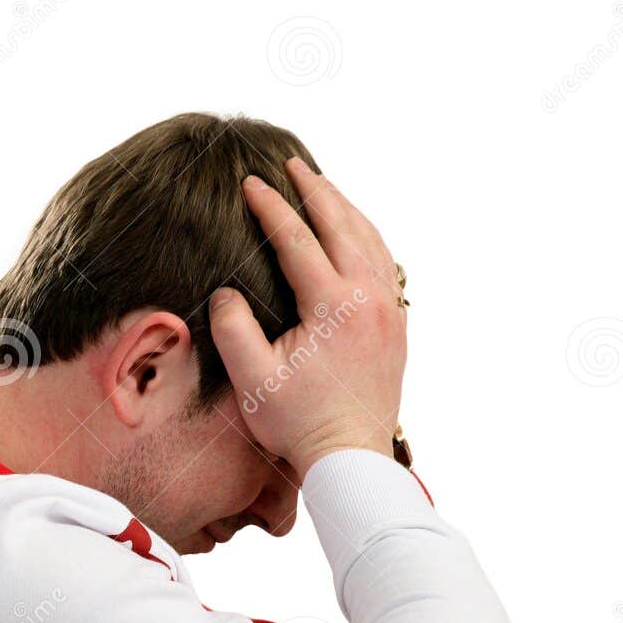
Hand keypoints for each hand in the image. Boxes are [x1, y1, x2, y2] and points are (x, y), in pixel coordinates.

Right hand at [208, 156, 406, 482]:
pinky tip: (354, 232)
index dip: (271, 208)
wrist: (351, 458)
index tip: (251, 183)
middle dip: (315, 190)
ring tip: (323, 187)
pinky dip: (367, 236)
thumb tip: (226, 291)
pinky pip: (385, 263)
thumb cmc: (298, 424)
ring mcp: (388, 310)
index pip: (297, 240)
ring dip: (345, 208)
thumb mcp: (251, 378)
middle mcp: (369, 298)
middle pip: (342, 226)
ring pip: (371, 239)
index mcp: (334, 305)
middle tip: (293, 164)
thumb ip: (233, 328)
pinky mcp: (395, 325)